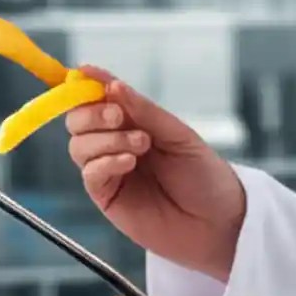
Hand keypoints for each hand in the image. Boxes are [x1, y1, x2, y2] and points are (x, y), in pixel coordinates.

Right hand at [66, 67, 244, 281]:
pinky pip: (90, 173)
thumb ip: (144, 111)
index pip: (98, 97)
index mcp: (133, 121)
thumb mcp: (178, 135)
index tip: (84, 73)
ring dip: (105, 139)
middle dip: (92, 112)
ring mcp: (108, 170)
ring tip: (141, 145)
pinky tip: (129, 162)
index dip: (87, 84)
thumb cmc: (204, 175)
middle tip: (119, 116)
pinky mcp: (107, 197)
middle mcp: (115, 143)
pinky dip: (105, 161)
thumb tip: (111, 84)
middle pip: (77, 120)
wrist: (217, 222)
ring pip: (78, 145)